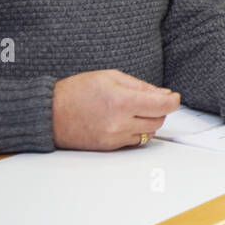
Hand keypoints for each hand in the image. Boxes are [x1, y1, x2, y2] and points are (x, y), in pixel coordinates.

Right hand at [52, 69, 180, 149]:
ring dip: (148, 122)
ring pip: (148, 132)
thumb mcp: (110, 77)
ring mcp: (115, 137)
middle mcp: (120, 122)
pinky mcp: (110, 147)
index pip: (162, 106)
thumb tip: (163, 94)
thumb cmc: (76, 92)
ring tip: (133, 111)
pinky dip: (135, 131)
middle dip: (159, 110)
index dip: (173, 101)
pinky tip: (124, 121)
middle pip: (159, 120)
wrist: (50, 114)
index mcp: (122, 101)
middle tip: (148, 101)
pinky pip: (134, 141)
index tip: (173, 98)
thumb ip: (140, 86)